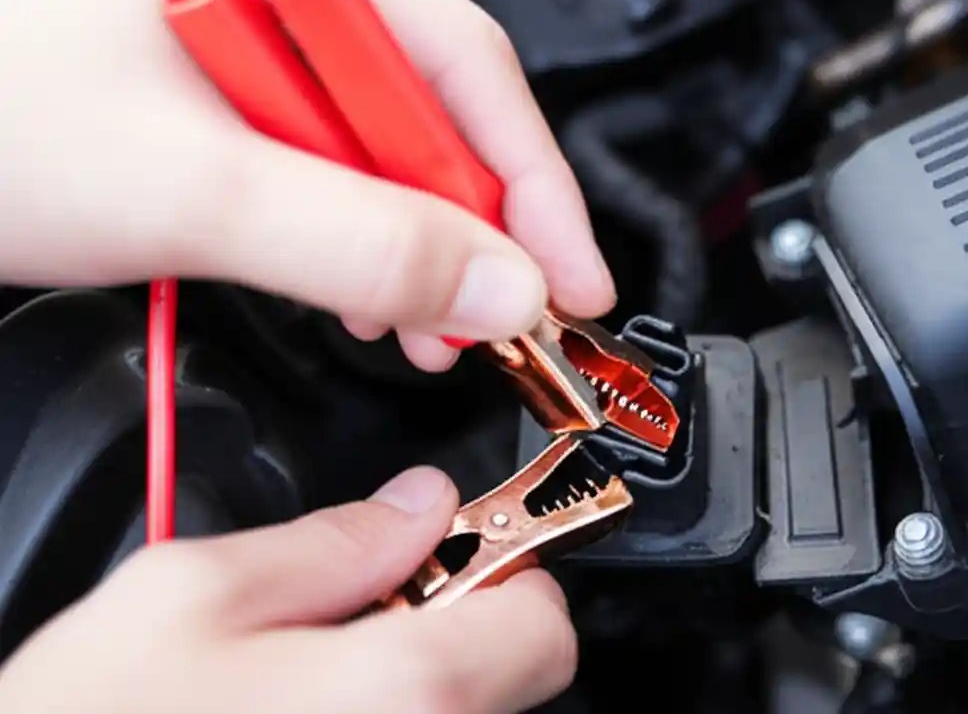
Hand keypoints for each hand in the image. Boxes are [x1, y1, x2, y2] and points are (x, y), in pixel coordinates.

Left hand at [0, 0, 614, 370]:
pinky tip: (361, 297)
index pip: (465, 67)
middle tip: (505, 320)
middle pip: (431, 115)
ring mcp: (254, 63)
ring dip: (419, 252)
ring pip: (382, 157)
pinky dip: (356, 248)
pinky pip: (325, 180)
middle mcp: (286, 5)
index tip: (571, 278)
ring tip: (429, 329)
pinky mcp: (225, 119)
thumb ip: (363, 240)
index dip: (533, 182)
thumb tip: (499, 283)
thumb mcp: (195, 189)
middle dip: (477, 231)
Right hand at [0, 468, 576, 712]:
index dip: (504, 570)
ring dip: (416, 678)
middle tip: (367, 607)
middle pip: (515, 676)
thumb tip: (420, 505)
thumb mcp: (191, 596)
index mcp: (404, 695)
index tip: (454, 551)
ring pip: (466, 713)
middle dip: (461, 622)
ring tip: (312, 674)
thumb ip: (333, 539)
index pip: (545, 623)